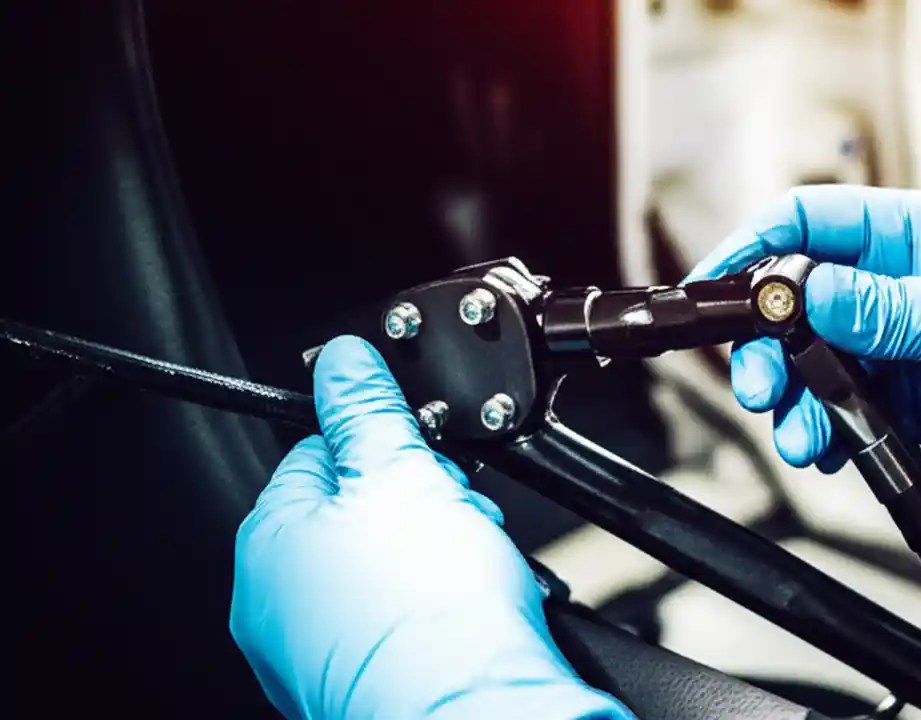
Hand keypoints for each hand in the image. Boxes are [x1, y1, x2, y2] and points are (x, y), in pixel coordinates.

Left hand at [230, 336, 631, 718]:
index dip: (384, 444)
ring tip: (470, 563)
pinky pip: (404, 621)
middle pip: (355, 513)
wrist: (476, 715)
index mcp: (268, 541)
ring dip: (433, 553)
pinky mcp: (368, 685)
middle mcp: (277, 606)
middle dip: (416, 503)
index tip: (423, 455)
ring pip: (384, 568)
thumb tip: (343, 357)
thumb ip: (366, 405)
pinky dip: (437, 608)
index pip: (318, 452)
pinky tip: (469, 608)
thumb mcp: (400, 471)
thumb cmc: (430, 612)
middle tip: (453, 513)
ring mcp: (318, 654)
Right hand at [687, 185, 920, 503]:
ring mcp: (889, 344)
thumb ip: (887, 310)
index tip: (716, 282)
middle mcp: (889, 287)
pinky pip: (832, 410)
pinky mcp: (894, 398)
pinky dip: (816, 431)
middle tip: (760, 383)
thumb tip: (808, 296)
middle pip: (789, 301)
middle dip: (761, 344)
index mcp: (910, 239)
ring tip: (798, 431)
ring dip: (786, 398)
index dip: (754, 246)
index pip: (809, 222)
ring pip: (803, 363)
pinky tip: (823, 448)